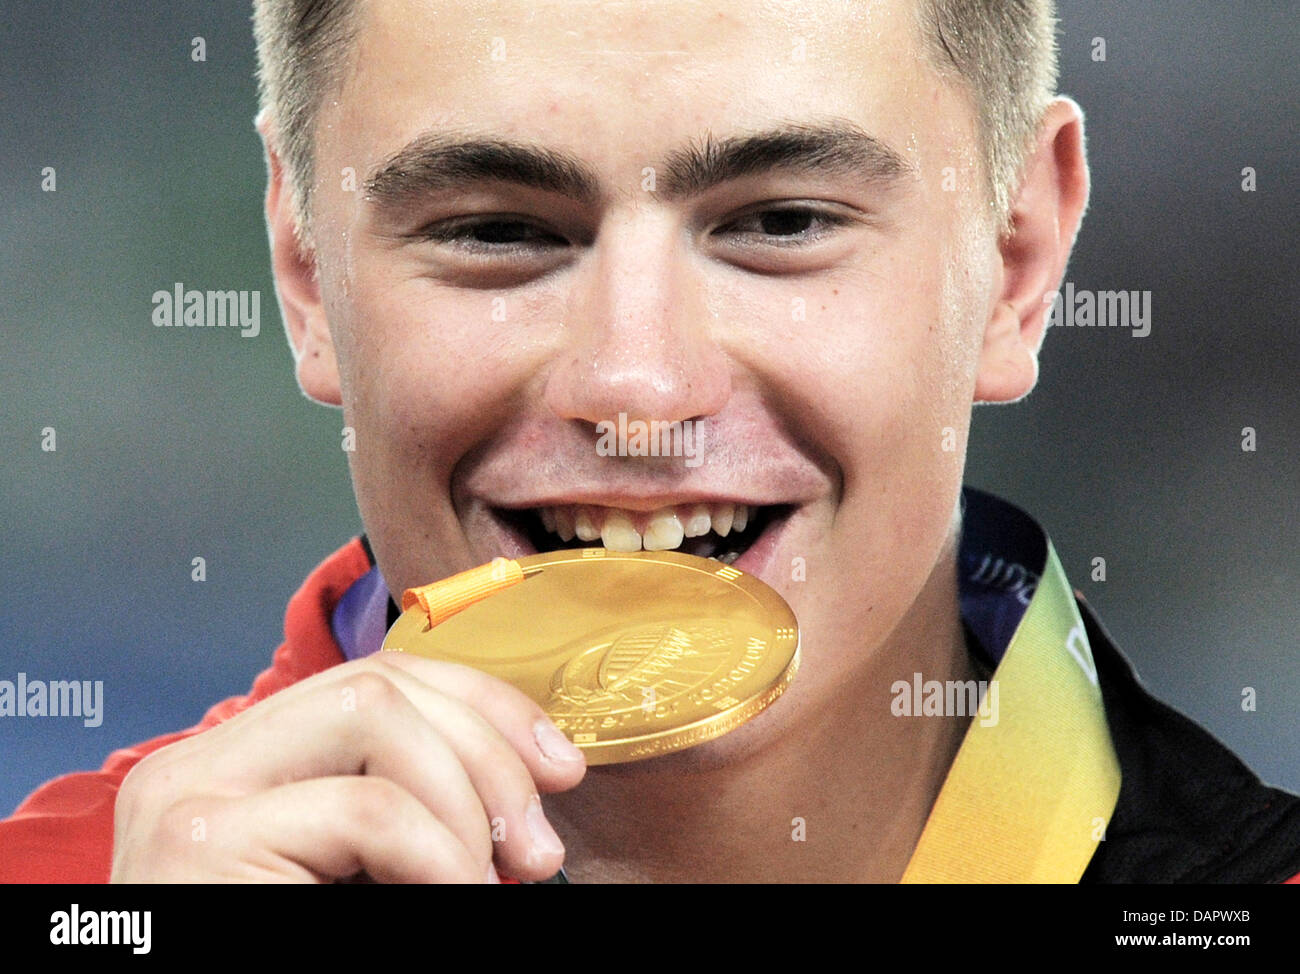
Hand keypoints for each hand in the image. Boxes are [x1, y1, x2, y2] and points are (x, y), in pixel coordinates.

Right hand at [110, 652, 585, 881]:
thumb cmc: (287, 957)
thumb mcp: (361, 873)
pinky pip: (366, 810)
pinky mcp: (201, 841)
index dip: (482, 706)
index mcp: (242, 764)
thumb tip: (533, 789)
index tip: (557, 766)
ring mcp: (190, 793)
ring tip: (484, 882)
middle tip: (538, 847)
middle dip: (488, 751)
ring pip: (373, 714)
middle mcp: (201, 761)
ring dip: (461, 802)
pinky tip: (454, 898)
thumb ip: (412, 816)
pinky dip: (438, 856)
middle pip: (378, 683)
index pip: (375, 679)